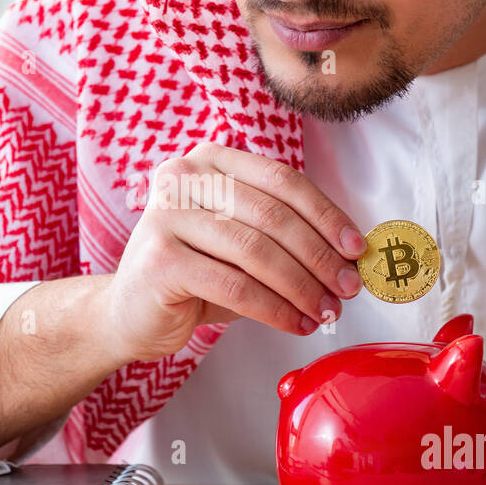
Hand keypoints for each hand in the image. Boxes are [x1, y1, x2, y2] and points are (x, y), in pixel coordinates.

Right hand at [103, 142, 366, 362]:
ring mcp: (167, 215)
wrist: (129, 313)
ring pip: (256, 251)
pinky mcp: (161, 260)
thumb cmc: (194, 276)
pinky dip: (275, 309)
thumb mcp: (240, 244)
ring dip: (301, 287)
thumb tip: (349, 255)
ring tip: (326, 311)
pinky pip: (235, 286)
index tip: (356, 249)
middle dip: (319, 256)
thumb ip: (284, 237)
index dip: (326, 215)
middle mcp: (184, 177)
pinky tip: (295, 323)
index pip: (282, 180)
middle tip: (348, 288)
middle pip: (272, 215)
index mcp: (210, 161)